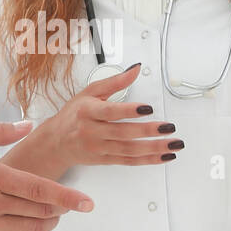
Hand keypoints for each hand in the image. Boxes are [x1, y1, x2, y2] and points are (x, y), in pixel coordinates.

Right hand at [29, 62, 182, 174]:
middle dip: (149, 131)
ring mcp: (99, 148)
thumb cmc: (74, 114)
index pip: (110, 112)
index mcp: (88, 112)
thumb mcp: (90, 92)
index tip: (148, 108)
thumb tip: (136, 69)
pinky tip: (164, 156)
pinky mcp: (105, 160)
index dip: (129, 111)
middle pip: (123, 133)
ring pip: (130, 150)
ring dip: (154, 148)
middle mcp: (92, 132)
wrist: (57, 141)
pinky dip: (149, 160)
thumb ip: (115, 81)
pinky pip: (129, 161)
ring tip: (173, 143)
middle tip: (169, 127)